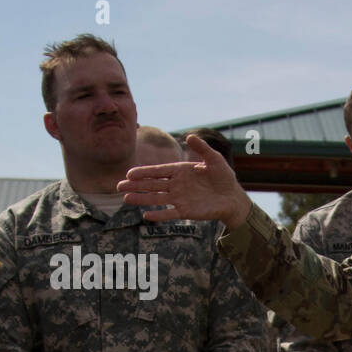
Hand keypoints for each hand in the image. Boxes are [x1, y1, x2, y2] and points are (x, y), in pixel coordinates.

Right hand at [117, 136, 253, 227]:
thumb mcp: (214, 159)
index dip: (143, 172)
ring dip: (141, 199)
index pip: (158, 171)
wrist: (232, 197)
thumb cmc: (223, 176)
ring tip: (126, 199)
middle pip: (152, 185)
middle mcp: (176, 185)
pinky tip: (146, 215)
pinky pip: (169, 213)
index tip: (129, 173)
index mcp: (180, 171)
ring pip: (156, 198)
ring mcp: (179, 198)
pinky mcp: (185, 211)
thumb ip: (202, 148)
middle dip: (135, 185)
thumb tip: (189, 136)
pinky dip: (159, 215)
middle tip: (119, 186)